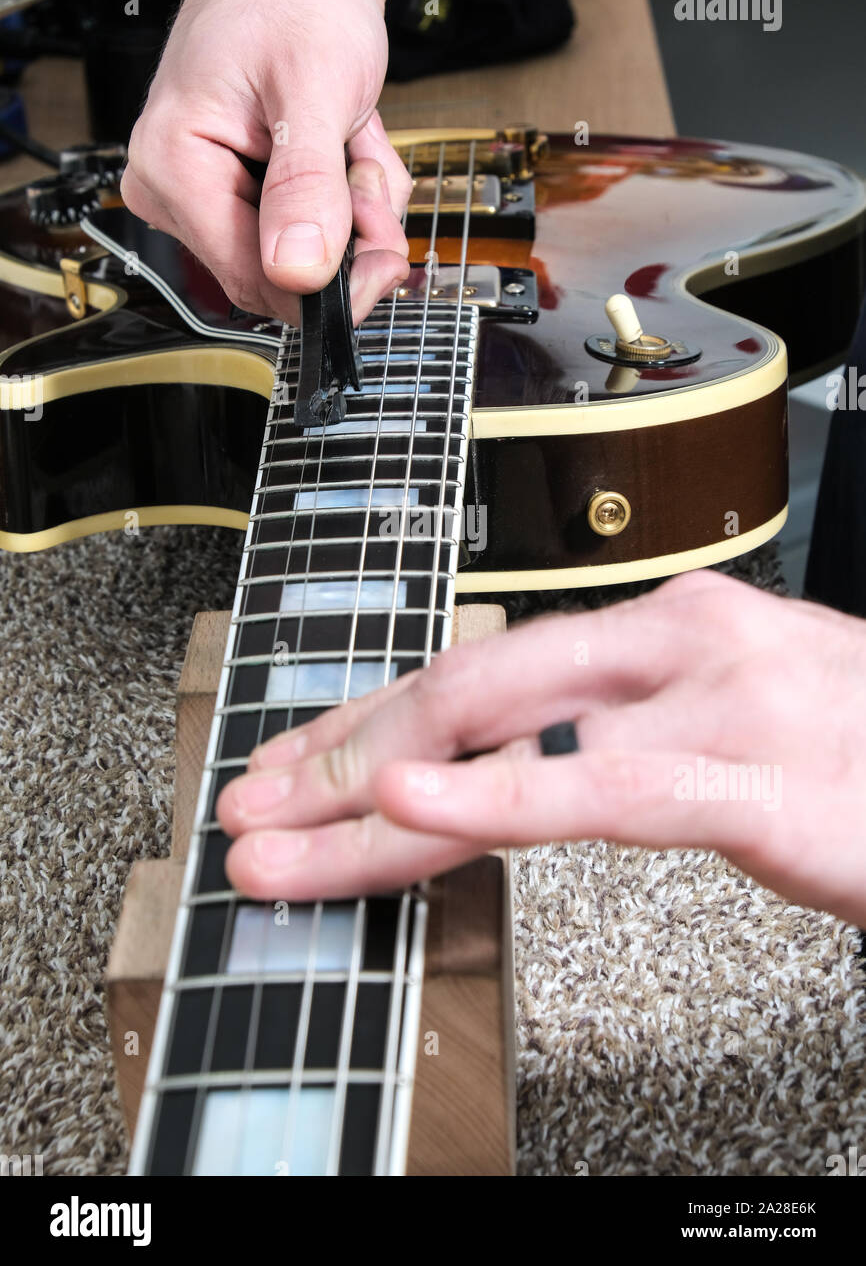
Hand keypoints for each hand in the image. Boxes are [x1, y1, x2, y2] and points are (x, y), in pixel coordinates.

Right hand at [120, 0, 416, 324]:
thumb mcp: (314, 89)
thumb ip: (308, 186)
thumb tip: (299, 270)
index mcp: (173, 166)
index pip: (249, 277)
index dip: (325, 288)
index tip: (382, 266)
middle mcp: (177, 189)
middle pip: (280, 272)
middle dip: (347, 235)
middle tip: (375, 182)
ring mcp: (209, 192)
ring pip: (304, 254)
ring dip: (354, 210)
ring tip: (357, 143)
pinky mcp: (243, 190)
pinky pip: (309, 230)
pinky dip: (347, 197)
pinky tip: (347, 146)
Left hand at [217, 571, 865, 927]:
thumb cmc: (859, 750)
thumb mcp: (733, 711)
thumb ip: (626, 726)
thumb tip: (516, 763)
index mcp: (666, 623)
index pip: (486, 665)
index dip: (377, 715)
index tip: (300, 763)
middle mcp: (676, 640)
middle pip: (471, 686)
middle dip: (344, 747)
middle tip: (254, 805)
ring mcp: (714, 698)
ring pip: (506, 737)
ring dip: (375, 795)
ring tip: (285, 841)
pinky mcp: (750, 776)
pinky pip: (600, 789)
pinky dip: (497, 798)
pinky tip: (410, 804)